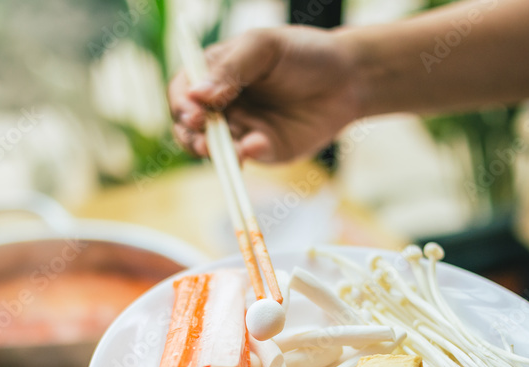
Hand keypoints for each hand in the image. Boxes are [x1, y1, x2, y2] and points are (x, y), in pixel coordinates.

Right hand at [168, 26, 361, 162]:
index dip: (181, 104)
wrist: (348, 79)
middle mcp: (222, 104)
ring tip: (232, 150)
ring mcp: (240, 129)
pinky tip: (259, 145)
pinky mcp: (262, 149)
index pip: (182, 92)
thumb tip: (196, 96)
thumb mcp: (264, 48)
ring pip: (213, 148)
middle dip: (191, 136)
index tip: (193, 113)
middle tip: (205, 140)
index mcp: (215, 73)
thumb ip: (230, 69)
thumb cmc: (303, 53)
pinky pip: (246, 157)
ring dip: (216, 152)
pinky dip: (248, 154)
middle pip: (189, 127)